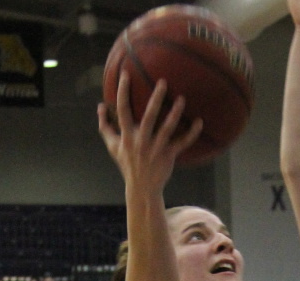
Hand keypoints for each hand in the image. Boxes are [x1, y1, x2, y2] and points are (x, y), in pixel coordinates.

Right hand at [97, 73, 202, 192]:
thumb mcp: (112, 146)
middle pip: (148, 117)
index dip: (123, 92)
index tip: (126, 74)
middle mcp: (141, 141)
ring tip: (182, 99)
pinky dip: (192, 134)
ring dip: (175, 114)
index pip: (122, 110)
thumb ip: (105, 126)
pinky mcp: (168, 156)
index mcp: (127, 136)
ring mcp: (156, 149)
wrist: (142, 188)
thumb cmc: (127, 164)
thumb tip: (99, 106)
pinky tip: (199, 122)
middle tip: (163, 81)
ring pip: (167, 129)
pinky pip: (182, 143)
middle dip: (155, 99)